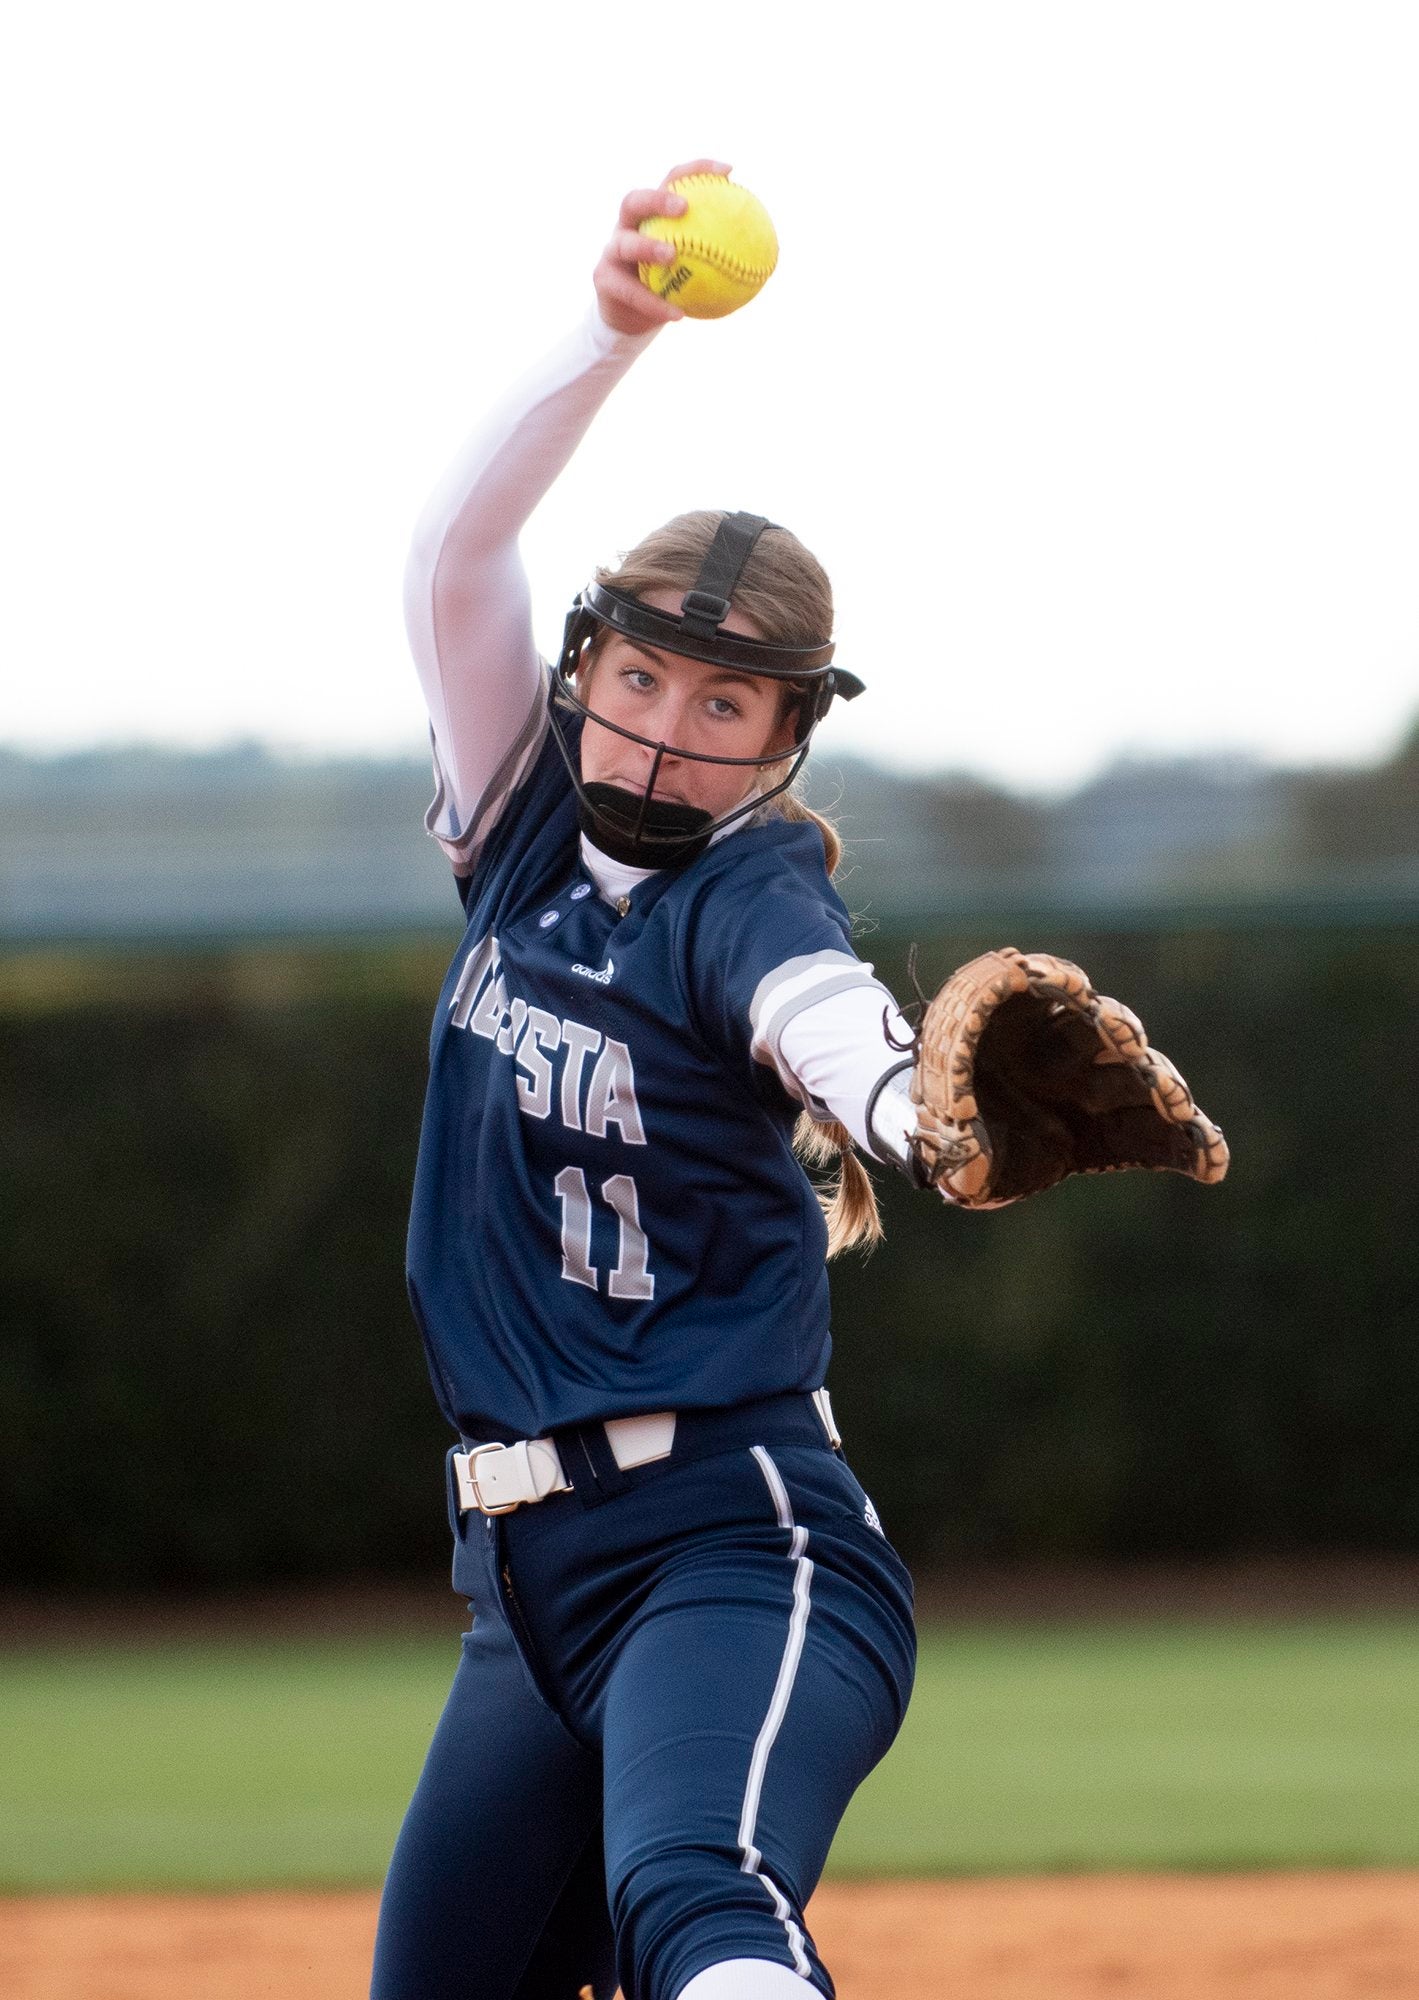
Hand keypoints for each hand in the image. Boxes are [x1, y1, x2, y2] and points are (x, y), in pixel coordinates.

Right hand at [592, 159, 732, 335]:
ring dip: (648, 247)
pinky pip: (631, 292)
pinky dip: (655, 304)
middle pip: (635, 201)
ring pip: (625, 243)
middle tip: (684, 207)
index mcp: (651, 215)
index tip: (728, 171)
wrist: (631, 318)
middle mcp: (627, 226)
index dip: (696, 170)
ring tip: (671, 255)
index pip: (672, 181)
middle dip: (658, 199)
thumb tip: (766, 256)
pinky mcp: (604, 280)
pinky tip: (678, 315)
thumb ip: (718, 256)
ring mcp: (612, 251)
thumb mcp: (695, 269)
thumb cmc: (667, 287)